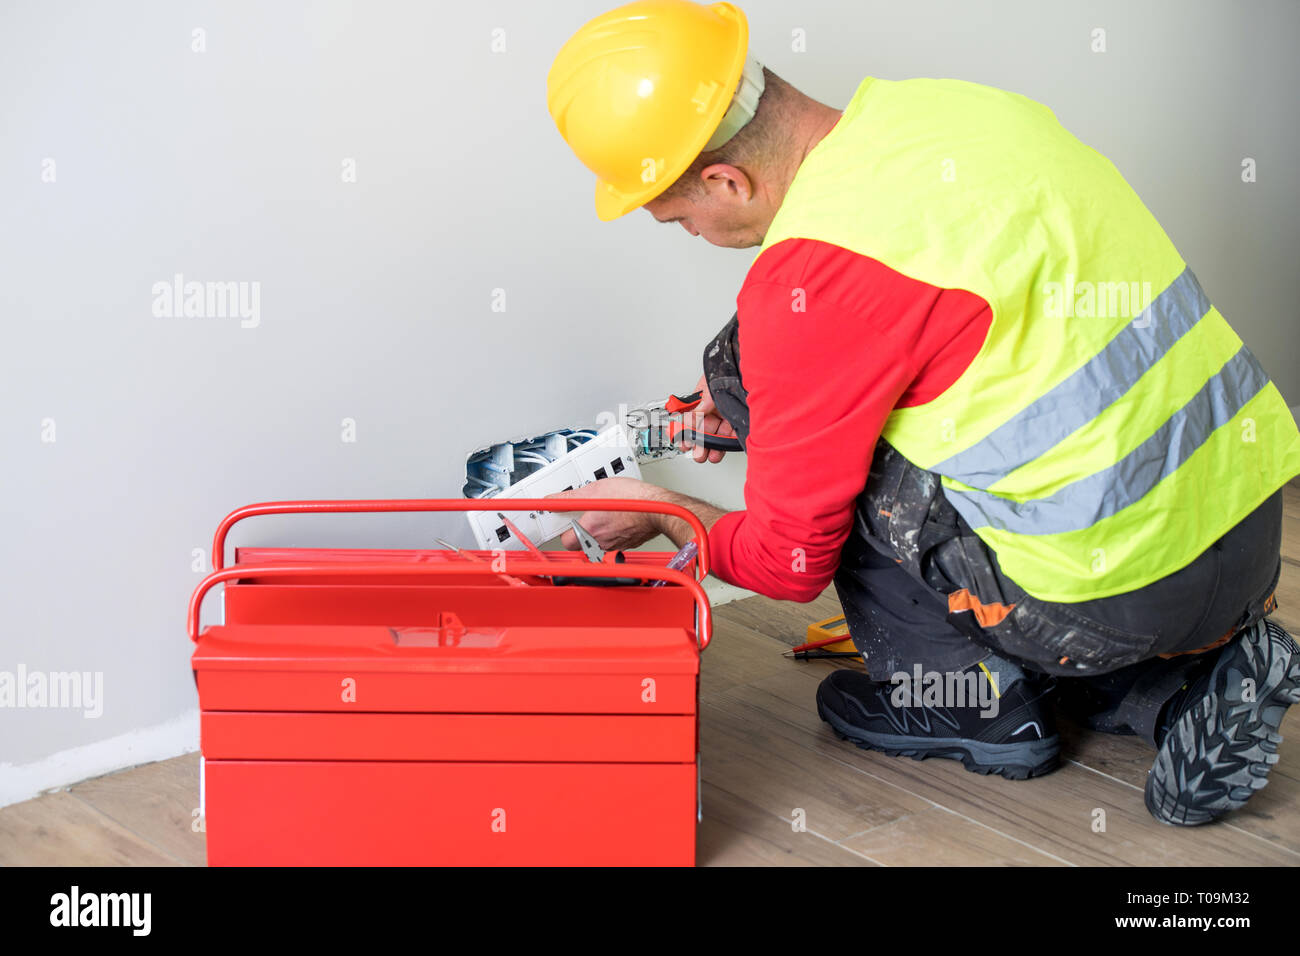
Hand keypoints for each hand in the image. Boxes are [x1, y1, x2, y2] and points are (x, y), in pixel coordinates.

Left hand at [545, 477, 667, 552]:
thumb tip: (554, 499)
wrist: (658, 508)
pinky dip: (611, 532)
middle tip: (582, 517)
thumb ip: (571, 496)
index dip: (564, 529)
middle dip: (578, 531)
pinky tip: (616, 518)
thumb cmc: (633, 499)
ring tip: (602, 514)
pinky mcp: (626, 544)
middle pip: (580, 543)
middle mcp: (601, 541)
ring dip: (596, 531)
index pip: (565, 540)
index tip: (564, 520)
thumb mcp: (596, 488)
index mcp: (590, 529)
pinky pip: (612, 541)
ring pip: (596, 543)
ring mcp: (614, 545)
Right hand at [678, 374, 735, 463]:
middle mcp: (717, 407)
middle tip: (694, 451)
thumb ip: (703, 401)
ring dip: (710, 447)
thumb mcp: (712, 385)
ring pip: (717, 435)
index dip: (687, 429)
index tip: (683, 439)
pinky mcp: (742, 421)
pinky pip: (732, 436)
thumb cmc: (731, 370)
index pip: (693, 416)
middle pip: (704, 428)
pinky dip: (726, 445)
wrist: (756, 371)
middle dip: (698, 442)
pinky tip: (720, 451)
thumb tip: (693, 415)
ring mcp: (729, 414)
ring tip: (706, 455)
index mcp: (705, 397)